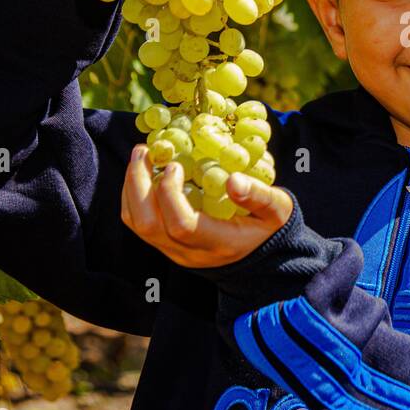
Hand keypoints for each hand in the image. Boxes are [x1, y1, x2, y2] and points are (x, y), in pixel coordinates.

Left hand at [120, 144, 293, 268]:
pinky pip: (138, 222)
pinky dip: (134, 194)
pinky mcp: (165, 245)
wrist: (259, 259)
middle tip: (144, 150)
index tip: (175, 164)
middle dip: (138, 184)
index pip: (182, 225)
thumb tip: (232, 178)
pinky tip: (145, 172)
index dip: (170, 193)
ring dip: (132, 186)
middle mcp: (190, 252)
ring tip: (141, 155)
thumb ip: (260, 196)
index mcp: (218, 243)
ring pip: (137, 223)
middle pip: (148, 225)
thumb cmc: (269, 228)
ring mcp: (173, 251)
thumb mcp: (277, 210)